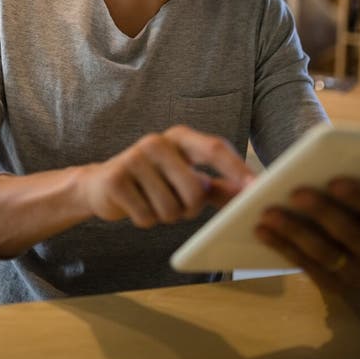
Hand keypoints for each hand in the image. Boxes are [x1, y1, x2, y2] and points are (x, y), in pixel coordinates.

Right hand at [79, 125, 255, 228]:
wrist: (101, 185)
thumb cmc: (153, 182)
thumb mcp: (185, 178)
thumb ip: (218, 186)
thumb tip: (250, 194)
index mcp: (180, 137)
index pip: (215, 149)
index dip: (237, 169)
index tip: (258, 188)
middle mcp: (158, 141)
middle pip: (195, 191)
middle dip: (189, 209)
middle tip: (176, 204)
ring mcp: (135, 157)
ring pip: (170, 209)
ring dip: (165, 217)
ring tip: (152, 202)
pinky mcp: (116, 178)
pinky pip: (147, 217)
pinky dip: (145, 220)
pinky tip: (135, 206)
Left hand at [255, 176, 359, 291]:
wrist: (352, 244)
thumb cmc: (352, 207)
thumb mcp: (356, 195)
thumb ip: (342, 181)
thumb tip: (314, 164)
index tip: (333, 181)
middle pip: (352, 235)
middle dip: (322, 212)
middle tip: (295, 192)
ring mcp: (358, 275)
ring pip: (326, 253)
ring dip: (295, 230)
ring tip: (269, 212)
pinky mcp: (334, 286)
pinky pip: (307, 266)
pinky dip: (282, 246)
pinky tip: (261, 230)